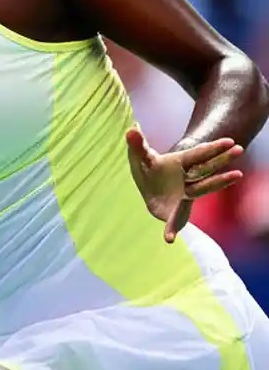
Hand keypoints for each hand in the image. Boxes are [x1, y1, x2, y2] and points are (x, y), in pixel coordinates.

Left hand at [125, 125, 243, 243]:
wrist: (155, 190)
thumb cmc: (149, 169)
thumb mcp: (140, 156)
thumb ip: (137, 145)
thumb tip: (131, 130)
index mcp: (179, 162)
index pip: (197, 153)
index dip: (212, 147)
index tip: (229, 141)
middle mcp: (188, 178)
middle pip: (207, 167)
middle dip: (222, 159)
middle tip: (239, 149)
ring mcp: (186, 194)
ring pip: (203, 188)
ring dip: (219, 182)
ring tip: (238, 175)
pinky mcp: (176, 211)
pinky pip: (175, 220)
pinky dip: (172, 229)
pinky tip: (168, 239)